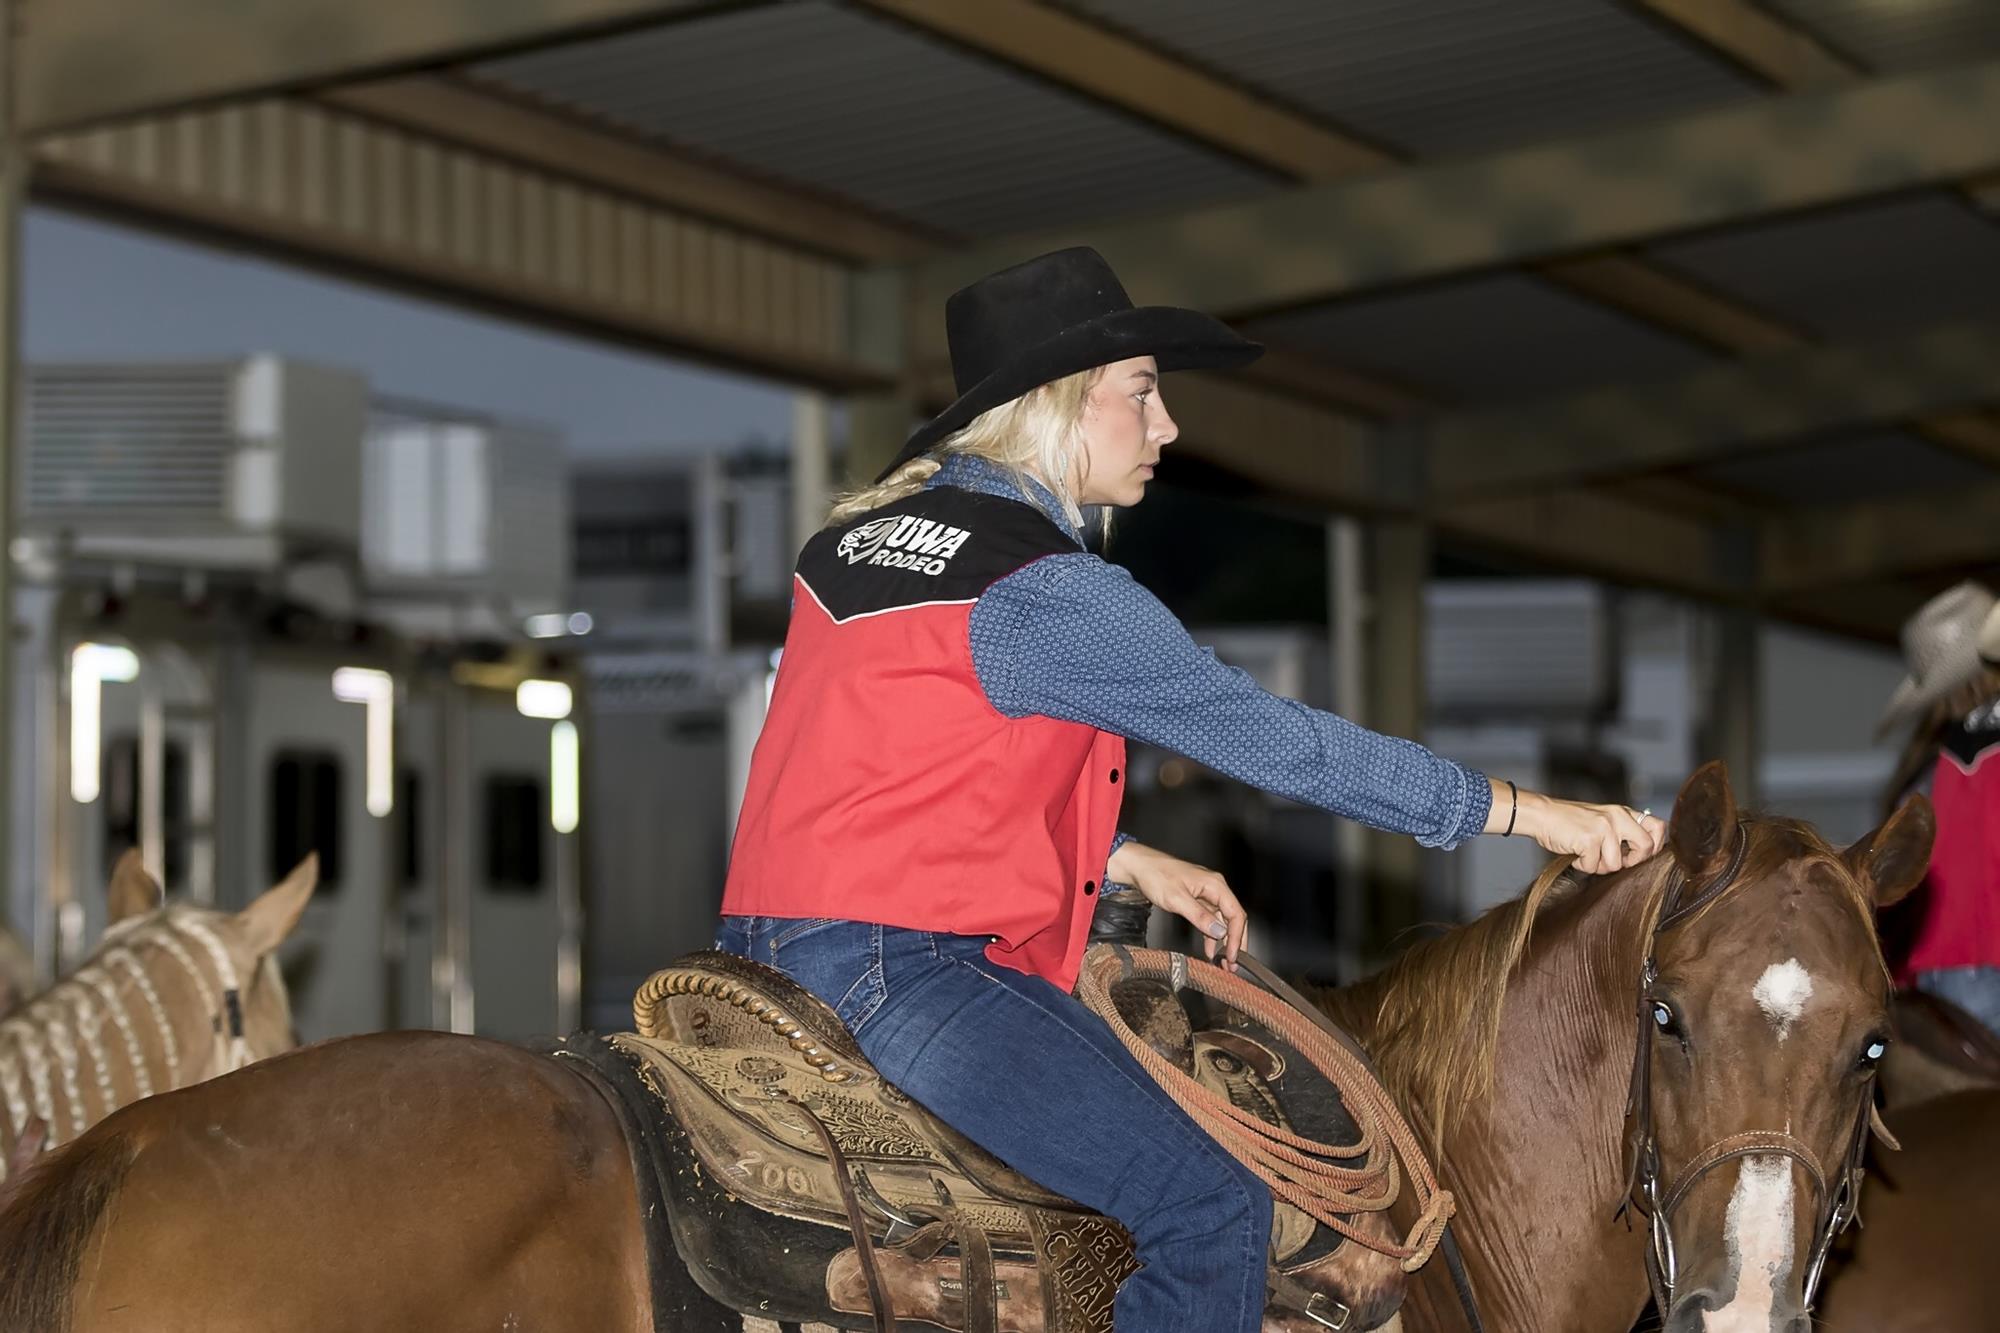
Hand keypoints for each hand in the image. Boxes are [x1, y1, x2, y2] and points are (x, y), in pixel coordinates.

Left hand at [1104, 840, 1247, 970]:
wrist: (1139, 866)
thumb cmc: (1156, 875)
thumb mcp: (1177, 899)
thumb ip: (1199, 916)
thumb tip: (1219, 931)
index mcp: (1215, 885)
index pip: (1236, 914)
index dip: (1237, 937)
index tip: (1233, 955)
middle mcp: (1214, 889)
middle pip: (1233, 919)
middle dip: (1235, 942)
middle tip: (1233, 963)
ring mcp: (1206, 895)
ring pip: (1222, 921)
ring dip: (1224, 942)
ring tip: (1223, 962)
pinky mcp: (1197, 900)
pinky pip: (1210, 920)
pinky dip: (1211, 935)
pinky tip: (1211, 949)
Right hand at [1495, 782, 1667, 873]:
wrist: (1542, 815)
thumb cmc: (1569, 822)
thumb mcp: (1601, 820)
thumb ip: (1620, 832)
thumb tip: (1638, 856)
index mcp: (1623, 812)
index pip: (1658, 827)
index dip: (1655, 846)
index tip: (1639, 856)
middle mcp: (1618, 817)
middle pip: (1646, 847)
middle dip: (1632, 861)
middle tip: (1614, 861)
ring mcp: (1605, 828)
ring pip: (1616, 864)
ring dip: (1599, 866)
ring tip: (1586, 855)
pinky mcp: (1590, 839)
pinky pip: (1594, 866)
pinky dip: (1582, 865)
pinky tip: (1575, 854)